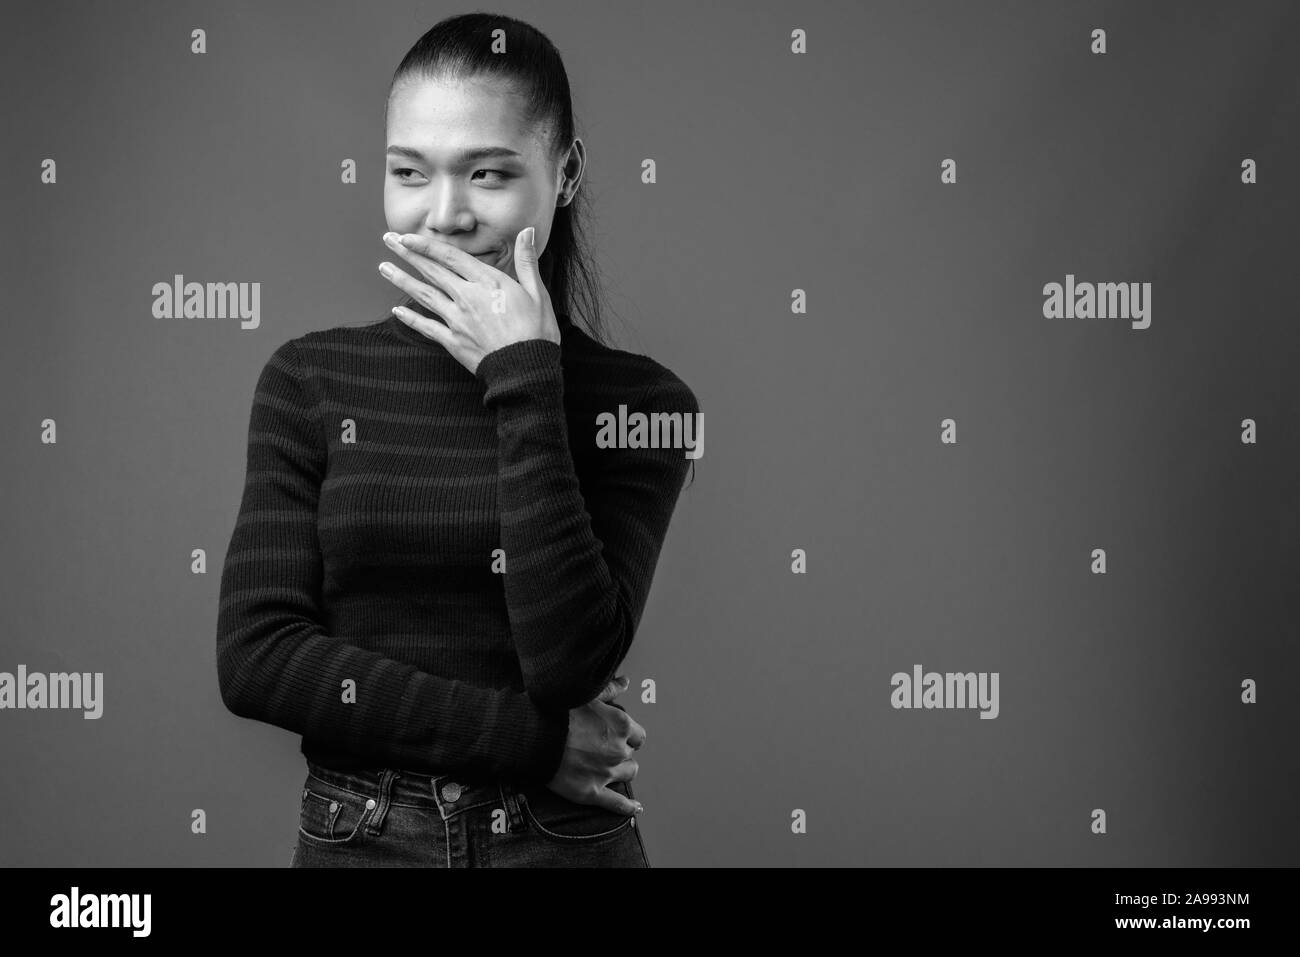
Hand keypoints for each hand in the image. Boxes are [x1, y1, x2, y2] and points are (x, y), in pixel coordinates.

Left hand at [379, 227, 560, 375]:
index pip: (451, 257)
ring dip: (402, 280)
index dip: (426, 245)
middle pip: (432, 271)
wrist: (526, 369)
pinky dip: (410, 319)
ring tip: (384, 267)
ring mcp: (457, 320)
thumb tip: (527, 231)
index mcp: (488, 283)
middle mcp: (467, 297)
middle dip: (408, 254)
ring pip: (423, 295)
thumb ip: (527, 261)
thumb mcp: (538, 293)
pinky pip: (427, 327)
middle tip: (389, 240)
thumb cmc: (536, 332)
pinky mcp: (453, 341)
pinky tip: (396, 311)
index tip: (407, 236)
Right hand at [545, 674, 645, 816]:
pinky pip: (616, 803)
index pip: (638, 736)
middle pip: (631, 755)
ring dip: (622, 771)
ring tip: (610, 767)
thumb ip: (610, 689)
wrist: (533, 736)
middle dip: (620, 752)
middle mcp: (617, 749)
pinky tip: (635, 808)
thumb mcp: (587, 695)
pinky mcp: (591, 791)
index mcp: (620, 725)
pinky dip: (628, 807)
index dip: (629, 736)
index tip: (619, 736)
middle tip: (603, 749)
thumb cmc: (558, 712)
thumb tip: (625, 683)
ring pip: (628, 774)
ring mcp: (606, 772)